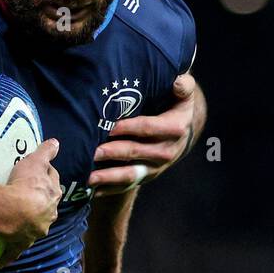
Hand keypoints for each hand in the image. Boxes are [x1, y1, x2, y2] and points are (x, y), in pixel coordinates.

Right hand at [0, 138, 61, 263]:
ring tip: (21, 224)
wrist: (12, 212)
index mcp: (52, 196)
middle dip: (41, 205)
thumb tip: (57, 142)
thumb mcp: (35, 162)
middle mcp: (48, 216)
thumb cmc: (25, 185)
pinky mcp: (20, 243)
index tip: (40, 175)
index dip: (47, 177)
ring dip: (30, 227)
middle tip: (29, 199)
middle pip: (47, 208)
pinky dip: (9, 255)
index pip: (53, 183)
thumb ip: (46, 152)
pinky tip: (3, 261)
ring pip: (35, 229)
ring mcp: (34, 231)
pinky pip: (14, 250)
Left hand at [87, 73, 198, 193]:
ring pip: (131, 174)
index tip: (112, 127)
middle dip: (114, 152)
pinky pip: (126, 186)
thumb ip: (184, 86)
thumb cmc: (176, 105)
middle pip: (136, 152)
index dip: (130, 128)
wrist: (180, 132)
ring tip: (89, 178)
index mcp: (175, 129)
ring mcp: (155, 167)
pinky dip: (109, 189)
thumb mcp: (184, 94)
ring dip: (109, 177)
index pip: (150, 128)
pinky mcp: (145, 177)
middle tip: (94, 151)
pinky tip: (92, 191)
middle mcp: (166, 151)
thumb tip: (179, 81)